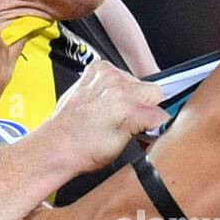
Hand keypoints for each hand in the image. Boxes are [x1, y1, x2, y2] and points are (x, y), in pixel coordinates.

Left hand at [47, 61, 167, 173]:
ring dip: (130, 95)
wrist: (58, 144)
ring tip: (113, 112)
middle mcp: (117, 87)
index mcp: (127, 107)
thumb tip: (160, 120)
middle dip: (145, 106)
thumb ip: (146, 127)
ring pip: (136, 81)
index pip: (161, 110)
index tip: (150, 128)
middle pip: (152, 90)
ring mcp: (104, 76)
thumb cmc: (85, 149)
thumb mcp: (124, 146)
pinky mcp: (95, 70)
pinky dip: (115, 85)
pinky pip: (118, 72)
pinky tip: (104, 100)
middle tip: (130, 121)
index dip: (157, 122)